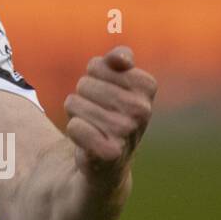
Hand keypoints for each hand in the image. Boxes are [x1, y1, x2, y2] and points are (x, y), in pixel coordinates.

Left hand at [64, 47, 157, 186]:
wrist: (108, 161)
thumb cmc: (108, 112)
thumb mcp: (114, 80)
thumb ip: (117, 59)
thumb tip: (121, 58)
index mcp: (146, 86)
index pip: (97, 65)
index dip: (91, 78)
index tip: (103, 94)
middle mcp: (142, 109)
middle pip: (84, 84)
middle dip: (81, 97)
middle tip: (95, 114)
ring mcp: (127, 132)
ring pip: (75, 103)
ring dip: (77, 115)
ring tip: (92, 127)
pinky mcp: (111, 153)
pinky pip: (75, 127)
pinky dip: (74, 131)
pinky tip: (87, 143)